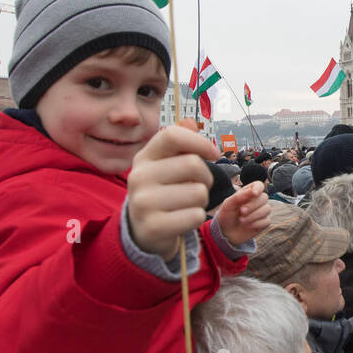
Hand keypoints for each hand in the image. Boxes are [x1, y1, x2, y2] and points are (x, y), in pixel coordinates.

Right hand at [126, 121, 216, 257]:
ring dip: (201, 199)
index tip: (214, 154)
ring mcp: (143, 203)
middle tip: (199, 185)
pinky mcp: (153, 226)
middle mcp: (138, 177)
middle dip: (206, 177)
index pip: (172, 135)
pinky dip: (196, 217)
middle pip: (193, 164)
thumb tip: (191, 122)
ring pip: (198, 192)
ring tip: (187, 203)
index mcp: (143, 157)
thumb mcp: (166, 165)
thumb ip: (180, 143)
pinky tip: (183, 219)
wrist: (144, 230)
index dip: (200, 142)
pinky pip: (195, 215)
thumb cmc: (163, 191)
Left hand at [216, 181, 271, 246]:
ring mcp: (261, 212)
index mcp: (248, 193)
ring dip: (254, 215)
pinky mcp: (263, 223)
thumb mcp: (228, 205)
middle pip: (264, 197)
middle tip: (242, 211)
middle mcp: (257, 201)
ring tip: (242, 220)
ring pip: (267, 209)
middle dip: (253, 205)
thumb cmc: (226, 215)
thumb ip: (238, 196)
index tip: (254, 194)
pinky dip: (257, 224)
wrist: (226, 232)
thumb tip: (251, 191)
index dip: (258, 188)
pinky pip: (267, 221)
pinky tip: (248, 226)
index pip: (259, 185)